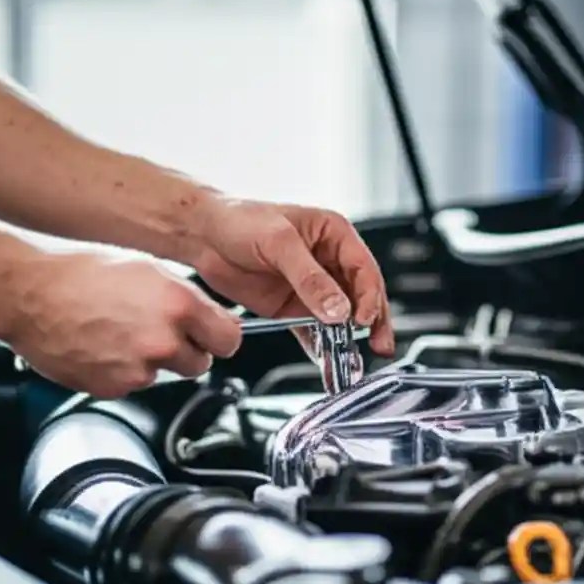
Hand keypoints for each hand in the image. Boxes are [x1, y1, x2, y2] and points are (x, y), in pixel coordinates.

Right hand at [0, 252, 241, 397]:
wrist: (30, 297)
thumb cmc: (82, 275)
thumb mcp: (146, 270)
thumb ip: (183, 299)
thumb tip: (207, 317)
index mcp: (178, 305)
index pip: (229, 339)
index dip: (218, 337)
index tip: (212, 337)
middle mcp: (163, 341)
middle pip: (201, 364)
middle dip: (186, 352)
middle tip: (158, 333)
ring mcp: (139, 369)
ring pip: (164, 374)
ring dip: (151, 362)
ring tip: (120, 334)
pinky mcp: (115, 388)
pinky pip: (132, 385)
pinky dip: (122, 372)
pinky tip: (102, 347)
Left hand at [190, 197, 394, 355]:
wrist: (204, 236)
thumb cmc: (240, 220)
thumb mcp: (279, 243)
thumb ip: (310, 278)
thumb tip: (337, 309)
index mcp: (333, 234)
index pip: (363, 268)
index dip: (369, 295)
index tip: (363, 319)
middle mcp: (328, 261)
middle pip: (360, 296)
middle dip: (372, 322)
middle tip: (379, 346)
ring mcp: (311, 287)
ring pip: (340, 317)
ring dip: (348, 340)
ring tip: (353, 362)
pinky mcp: (293, 307)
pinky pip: (314, 331)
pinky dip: (322, 348)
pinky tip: (328, 362)